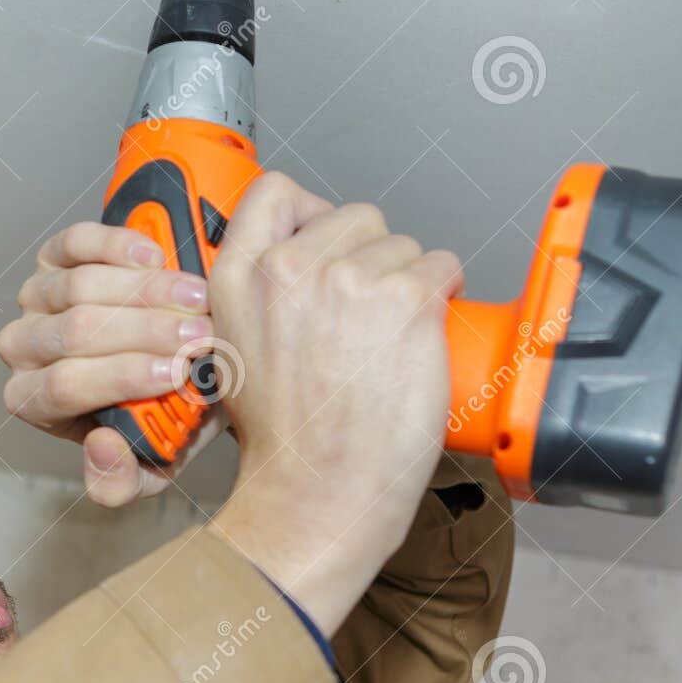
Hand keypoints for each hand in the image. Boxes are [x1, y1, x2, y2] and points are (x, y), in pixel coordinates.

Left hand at [0, 222, 226, 505]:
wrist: (167, 357)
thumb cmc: (156, 412)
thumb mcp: (149, 462)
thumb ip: (124, 481)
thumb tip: (101, 447)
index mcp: (35, 402)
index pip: (65, 387)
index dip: (122, 376)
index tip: (179, 372)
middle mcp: (23, 349)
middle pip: (75, 332)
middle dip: (144, 331)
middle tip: (200, 333)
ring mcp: (34, 298)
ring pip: (78, 287)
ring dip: (146, 290)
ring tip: (197, 298)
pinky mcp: (51, 256)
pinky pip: (77, 243)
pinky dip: (118, 245)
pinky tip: (157, 256)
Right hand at [207, 172, 463, 630]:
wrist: (320, 489)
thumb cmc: (288, 440)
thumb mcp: (237, 352)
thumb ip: (260, 296)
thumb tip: (305, 260)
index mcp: (238, 279)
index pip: (275, 192)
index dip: (310, 211)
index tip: (329, 241)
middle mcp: (288, 269)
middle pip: (354, 215)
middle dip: (370, 256)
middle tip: (365, 316)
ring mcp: (348, 280)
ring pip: (403, 244)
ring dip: (409, 283)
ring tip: (389, 341)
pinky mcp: (406, 299)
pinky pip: (443, 267)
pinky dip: (444, 297)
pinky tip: (420, 339)